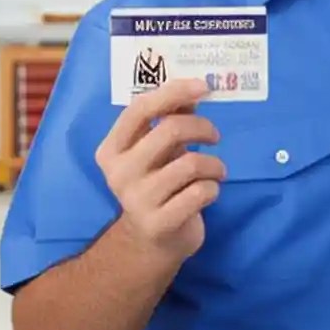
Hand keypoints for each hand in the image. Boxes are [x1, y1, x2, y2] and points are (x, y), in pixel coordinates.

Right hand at [94, 78, 226, 261]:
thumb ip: (170, 119)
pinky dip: (213, 188)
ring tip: (216, 171)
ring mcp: (137, 199)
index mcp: (112, 148)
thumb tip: (194, 87)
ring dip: (214, 164)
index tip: (204, 86)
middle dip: (203, 128)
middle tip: (215, 136)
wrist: (150, 243)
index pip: (140, 108)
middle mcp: (119, 172)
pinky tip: (209, 192)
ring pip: (191, 163)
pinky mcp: (160, 223)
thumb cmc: (157, 185)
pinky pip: (200, 192)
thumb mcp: (157, 150)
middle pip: (171, 130)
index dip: (174, 91)